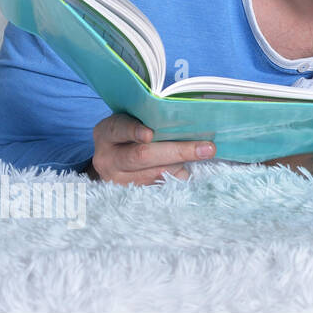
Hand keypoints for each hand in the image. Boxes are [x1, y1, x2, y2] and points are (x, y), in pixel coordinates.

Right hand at [88, 112, 214, 184]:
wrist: (113, 161)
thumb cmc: (130, 134)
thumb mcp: (131, 120)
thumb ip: (149, 118)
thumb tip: (189, 119)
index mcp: (106, 133)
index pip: (119, 129)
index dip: (133, 131)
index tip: (149, 134)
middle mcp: (108, 159)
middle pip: (143, 156)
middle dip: (178, 151)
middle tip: (207, 148)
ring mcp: (120, 180)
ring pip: (157, 173)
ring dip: (183, 163)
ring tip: (203, 152)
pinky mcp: (133, 194)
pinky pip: (163, 186)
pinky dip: (180, 175)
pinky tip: (191, 168)